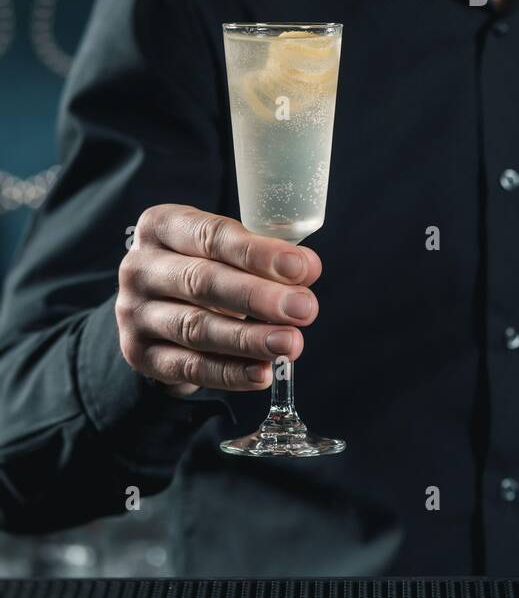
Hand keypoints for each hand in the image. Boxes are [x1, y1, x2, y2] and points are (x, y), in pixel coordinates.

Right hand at [117, 204, 320, 396]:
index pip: (211, 236)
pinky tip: (262, 373)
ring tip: (290, 343)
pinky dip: (230, 372)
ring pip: (195, 328)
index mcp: (160, 225)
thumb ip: (261, 257)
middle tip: (304, 308)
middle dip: (259, 297)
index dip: (258, 253)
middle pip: (202, 282)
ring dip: (248, 339)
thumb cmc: (203, 263)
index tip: (302, 268)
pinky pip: (188, 367)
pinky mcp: (138, 354)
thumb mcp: (223, 248)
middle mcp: (140, 267)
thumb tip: (306, 270)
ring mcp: (133, 313)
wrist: (154, 303)